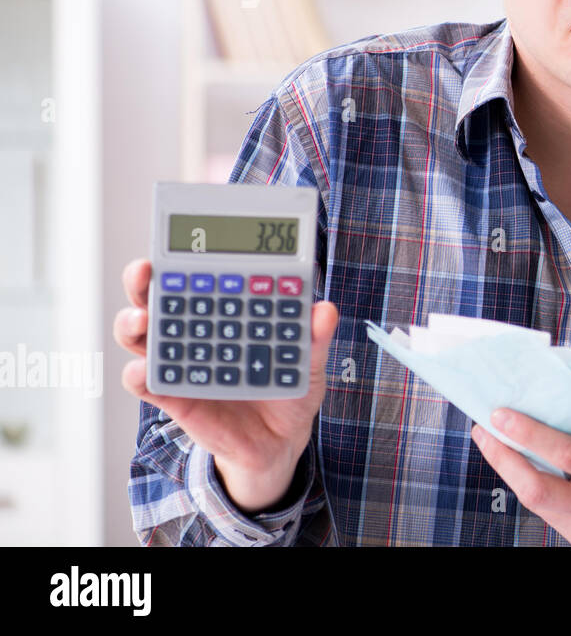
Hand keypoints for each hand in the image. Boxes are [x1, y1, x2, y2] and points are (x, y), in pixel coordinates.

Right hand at [115, 257, 339, 512]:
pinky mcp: (173, 397)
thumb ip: (314, 337)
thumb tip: (324, 310)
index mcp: (225, 311)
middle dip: (142, 279)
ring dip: (132, 323)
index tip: (179, 244)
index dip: (182, 257)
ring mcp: (182, 361)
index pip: (197, 275)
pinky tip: (143, 369)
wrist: (280, 440)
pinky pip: (146, 383)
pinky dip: (139, 374)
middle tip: (145, 271)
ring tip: (141, 320)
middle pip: (155, 297)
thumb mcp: (308, 361)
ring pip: (140, 335)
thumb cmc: (288, 388)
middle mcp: (196, 330)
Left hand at [470, 409, 570, 546]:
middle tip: (485, 430)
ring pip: (538, 503)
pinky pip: (551, 512)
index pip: (565, 454)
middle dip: (503, 459)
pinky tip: (524, 466)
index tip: (500, 414)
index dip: (528, 434)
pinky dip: (534, 487)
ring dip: (513, 472)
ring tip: (496, 442)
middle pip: (537, 490)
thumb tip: (543, 401)